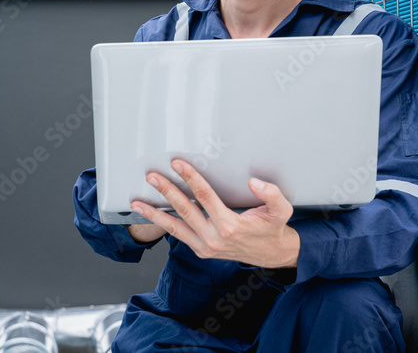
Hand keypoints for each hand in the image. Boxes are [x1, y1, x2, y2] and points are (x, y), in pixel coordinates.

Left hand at [130, 160, 299, 267]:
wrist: (272, 254)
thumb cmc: (272, 228)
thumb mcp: (280, 210)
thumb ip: (271, 194)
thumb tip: (254, 182)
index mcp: (230, 225)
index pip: (204, 196)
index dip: (190, 178)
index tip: (177, 164)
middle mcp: (214, 237)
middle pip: (184, 210)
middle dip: (166, 191)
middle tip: (152, 176)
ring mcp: (205, 246)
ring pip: (175, 227)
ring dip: (154, 213)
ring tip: (136, 202)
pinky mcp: (201, 250)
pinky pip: (178, 235)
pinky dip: (163, 225)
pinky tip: (151, 214)